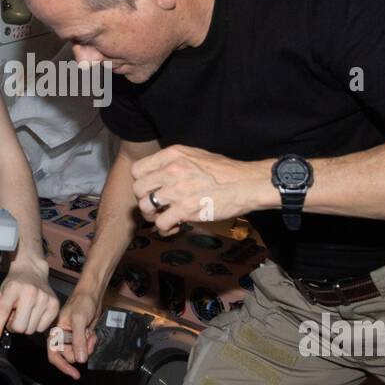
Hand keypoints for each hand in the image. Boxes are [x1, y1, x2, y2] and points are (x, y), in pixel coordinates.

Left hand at [0, 261, 58, 349]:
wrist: (32, 270)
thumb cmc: (15, 284)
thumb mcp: (1, 295)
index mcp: (12, 289)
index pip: (2, 313)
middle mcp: (30, 293)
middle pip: (19, 327)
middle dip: (14, 326)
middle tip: (15, 316)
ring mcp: (44, 299)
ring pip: (31, 330)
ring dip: (26, 325)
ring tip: (25, 313)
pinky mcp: (54, 304)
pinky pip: (42, 328)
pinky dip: (37, 324)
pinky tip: (35, 313)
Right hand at [47, 290, 99, 379]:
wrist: (92, 295)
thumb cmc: (81, 303)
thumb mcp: (79, 320)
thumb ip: (78, 340)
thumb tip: (80, 359)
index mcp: (56, 333)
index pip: (54, 355)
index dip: (62, 366)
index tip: (74, 374)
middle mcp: (62, 338)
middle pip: (70, 357)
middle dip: (81, 351)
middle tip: (88, 339)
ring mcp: (73, 339)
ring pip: (80, 354)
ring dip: (88, 347)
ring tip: (90, 334)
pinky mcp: (82, 338)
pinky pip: (86, 349)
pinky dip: (91, 343)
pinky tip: (92, 333)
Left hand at [130, 145, 265, 235]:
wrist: (246, 184)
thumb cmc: (224, 171)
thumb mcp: (196, 155)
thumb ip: (174, 162)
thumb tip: (157, 174)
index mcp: (173, 155)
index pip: (138, 170)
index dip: (141, 182)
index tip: (152, 189)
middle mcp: (171, 171)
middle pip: (138, 189)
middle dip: (144, 200)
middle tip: (157, 206)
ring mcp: (178, 191)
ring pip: (145, 208)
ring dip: (153, 216)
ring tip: (164, 217)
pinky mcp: (186, 210)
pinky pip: (161, 223)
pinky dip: (166, 229)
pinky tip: (176, 226)